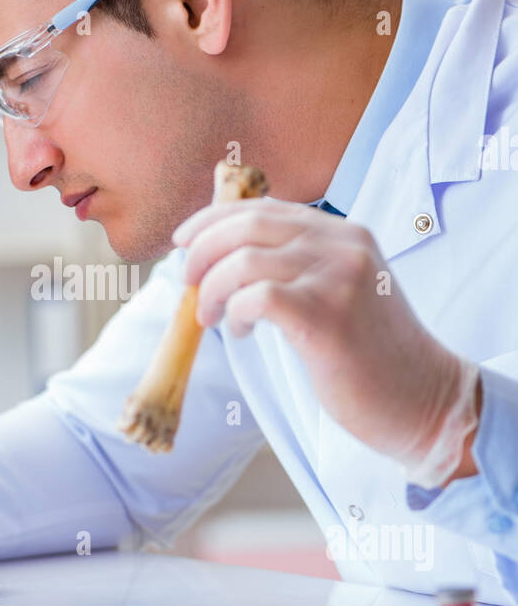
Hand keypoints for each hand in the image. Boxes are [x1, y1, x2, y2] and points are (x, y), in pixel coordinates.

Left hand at [173, 198, 474, 472]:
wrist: (422, 399)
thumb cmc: (371, 355)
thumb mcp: (339, 291)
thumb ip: (297, 266)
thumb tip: (223, 258)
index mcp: (343, 233)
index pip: (263, 207)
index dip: (213, 219)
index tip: (184, 241)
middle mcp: (343, 244)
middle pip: (247, 225)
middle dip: (203, 252)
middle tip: (189, 284)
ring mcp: (338, 277)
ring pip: (244, 261)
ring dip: (214, 290)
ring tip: (213, 318)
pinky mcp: (327, 316)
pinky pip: (258, 297)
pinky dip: (237, 312)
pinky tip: (244, 333)